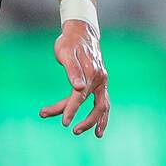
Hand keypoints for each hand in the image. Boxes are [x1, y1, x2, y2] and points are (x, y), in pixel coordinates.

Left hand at [39, 19, 109, 136]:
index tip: (64, 122)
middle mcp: (101, 79)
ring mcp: (101, 82)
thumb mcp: (66, 53)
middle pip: (98, 107)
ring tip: (87, 133)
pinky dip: (96, 115)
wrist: (81, 32)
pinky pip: (99, 103)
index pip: (80, 96)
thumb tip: (78, 88)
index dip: (71, 109)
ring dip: (94, 121)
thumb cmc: (70, 42)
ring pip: (101, 107)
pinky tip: (90, 125)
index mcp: (93, 73)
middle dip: (86, 121)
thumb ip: (72, 70)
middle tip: (70, 128)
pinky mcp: (98, 84)